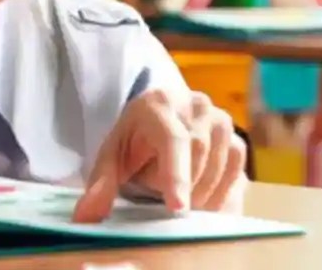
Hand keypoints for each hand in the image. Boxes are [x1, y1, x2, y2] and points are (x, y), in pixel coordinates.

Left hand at [72, 90, 247, 221]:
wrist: (157, 122)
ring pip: (221, 165)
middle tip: (163, 199)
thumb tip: (85, 217)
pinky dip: (221, 192)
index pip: (173, 140)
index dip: (177, 176)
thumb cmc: (133, 142)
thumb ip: (101, 185)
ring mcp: (219, 118)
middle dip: (183, 186)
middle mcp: (195, 104)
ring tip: (180, 196)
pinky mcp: (235, 136)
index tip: (178, 207)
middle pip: (198, 156)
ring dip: (202, 192)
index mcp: (158, 104)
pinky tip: (203, 200)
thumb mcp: (112, 160)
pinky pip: (236, 170)